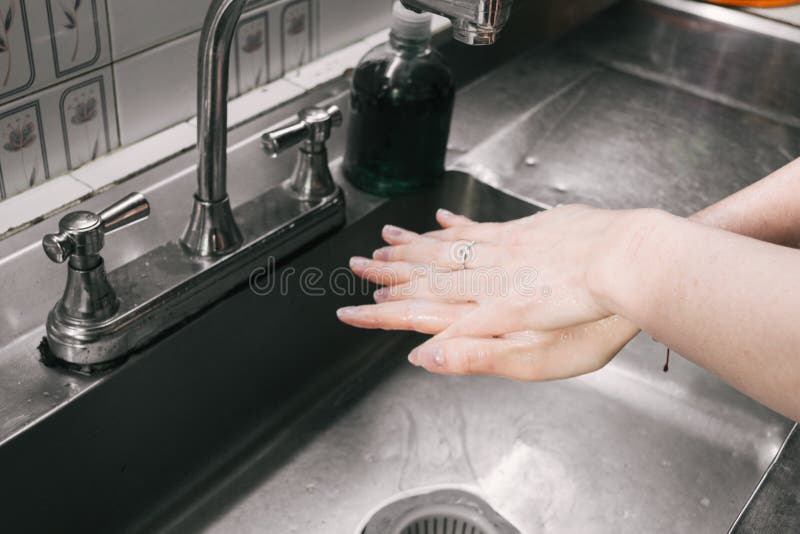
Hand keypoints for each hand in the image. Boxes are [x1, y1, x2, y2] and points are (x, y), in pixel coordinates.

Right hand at [337, 207, 643, 379]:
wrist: (629, 263)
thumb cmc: (592, 316)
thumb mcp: (532, 354)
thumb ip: (475, 353)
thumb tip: (425, 358)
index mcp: (484, 306)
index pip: (421, 309)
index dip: (385, 312)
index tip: (354, 310)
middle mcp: (488, 273)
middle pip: (426, 272)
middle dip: (388, 272)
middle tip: (357, 266)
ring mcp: (506, 248)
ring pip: (447, 247)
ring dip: (413, 246)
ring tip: (385, 240)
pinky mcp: (528, 232)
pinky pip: (479, 228)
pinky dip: (456, 226)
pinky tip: (442, 220)